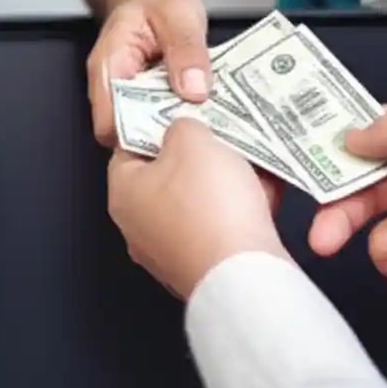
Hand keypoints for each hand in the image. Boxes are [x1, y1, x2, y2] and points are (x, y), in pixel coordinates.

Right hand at [87, 0, 209, 145]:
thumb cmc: (157, 1)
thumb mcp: (179, 13)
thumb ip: (186, 49)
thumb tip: (194, 90)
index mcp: (110, 65)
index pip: (110, 122)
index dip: (137, 137)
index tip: (173, 136)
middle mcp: (111, 88)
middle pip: (125, 133)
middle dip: (158, 137)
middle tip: (195, 132)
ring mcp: (127, 98)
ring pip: (143, 130)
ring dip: (170, 130)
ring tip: (201, 126)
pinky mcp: (145, 103)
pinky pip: (157, 121)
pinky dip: (176, 121)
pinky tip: (199, 116)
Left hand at [107, 118, 285, 298]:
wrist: (245, 275)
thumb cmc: (210, 207)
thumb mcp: (192, 140)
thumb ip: (181, 125)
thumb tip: (181, 130)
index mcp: (123, 192)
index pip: (131, 144)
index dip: (159, 122)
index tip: (185, 112)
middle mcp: (140, 226)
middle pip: (171, 172)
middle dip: (202, 154)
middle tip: (225, 137)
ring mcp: (171, 250)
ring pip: (202, 198)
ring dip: (229, 180)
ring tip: (252, 166)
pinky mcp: (205, 265)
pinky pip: (223, 225)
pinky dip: (242, 209)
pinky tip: (263, 197)